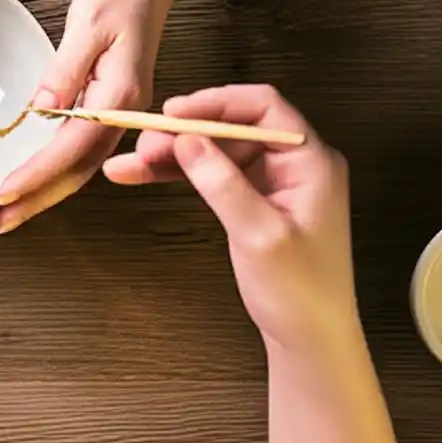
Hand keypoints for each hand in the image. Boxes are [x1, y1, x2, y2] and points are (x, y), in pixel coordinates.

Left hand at [0, 0, 166, 233]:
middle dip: (42, 199)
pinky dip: (59, 166)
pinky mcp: (110, 101)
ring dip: (49, 189)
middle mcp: (125, 109)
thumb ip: (65, 69)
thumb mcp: (87, 24)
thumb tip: (42, 108)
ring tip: (15, 209)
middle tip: (5, 221)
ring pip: (82, 163)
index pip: (72, 146)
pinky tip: (40, 176)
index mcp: (120, 94)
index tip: (6, 192)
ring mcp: (120, 108)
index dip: (39, 174)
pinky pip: (83, 145)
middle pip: (80, 169)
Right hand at [103, 85, 359, 348]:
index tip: (175, 112)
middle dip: (185, 133)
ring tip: (131, 162)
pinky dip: (180, 175)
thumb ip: (222, 183)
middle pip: (232, 129)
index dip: (217, 103)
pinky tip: (143, 175)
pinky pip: (212, 176)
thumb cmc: (299, 291)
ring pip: (216, 152)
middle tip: (144, 143)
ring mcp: (272, 183)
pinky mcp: (253, 201)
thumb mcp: (259, 234)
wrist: (310, 339)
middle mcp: (293, 164)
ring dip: (174, 155)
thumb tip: (187, 139)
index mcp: (311, 162)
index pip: (264, 108)